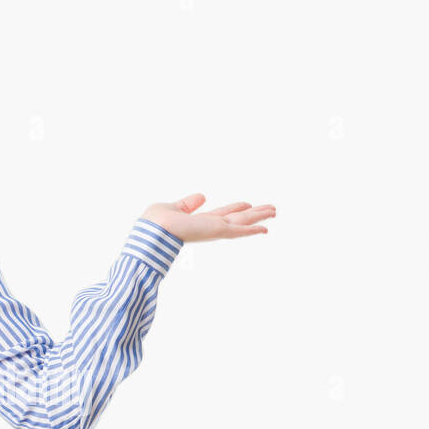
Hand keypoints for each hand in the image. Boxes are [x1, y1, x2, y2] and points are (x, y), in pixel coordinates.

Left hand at [141, 193, 274, 242]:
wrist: (154, 231)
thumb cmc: (155, 224)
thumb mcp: (173, 208)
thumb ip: (188, 204)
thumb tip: (202, 197)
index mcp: (199, 222)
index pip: (222, 214)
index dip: (235, 209)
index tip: (247, 204)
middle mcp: (210, 227)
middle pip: (238, 218)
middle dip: (253, 214)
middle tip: (270, 209)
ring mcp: (215, 230)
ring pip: (243, 222)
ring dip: (259, 216)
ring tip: (274, 211)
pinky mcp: (217, 231)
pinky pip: (239, 231)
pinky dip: (253, 230)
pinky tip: (266, 228)